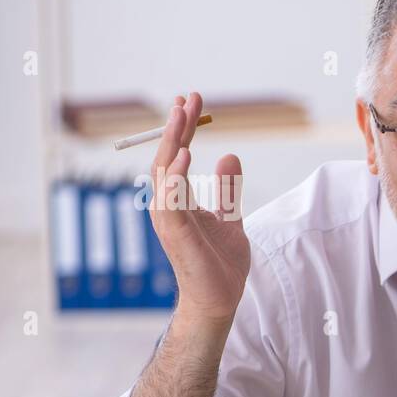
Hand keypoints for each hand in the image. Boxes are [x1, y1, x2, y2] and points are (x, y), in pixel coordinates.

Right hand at [149, 92, 248, 327]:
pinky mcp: (175, 231)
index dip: (184, 128)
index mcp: (178, 199)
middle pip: (168, 156)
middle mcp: (167, 204)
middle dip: (176, 125)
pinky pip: (171, 197)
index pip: (179, 155)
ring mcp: (168, 217)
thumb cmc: (221, 262)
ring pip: (165, 171)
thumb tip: (230, 154)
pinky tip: (186, 153)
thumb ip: (228, 189)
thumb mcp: (231, 216)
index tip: (193, 101)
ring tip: (181, 114)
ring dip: (172, 140)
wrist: (220, 299)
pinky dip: (176, 174)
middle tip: (187, 97)